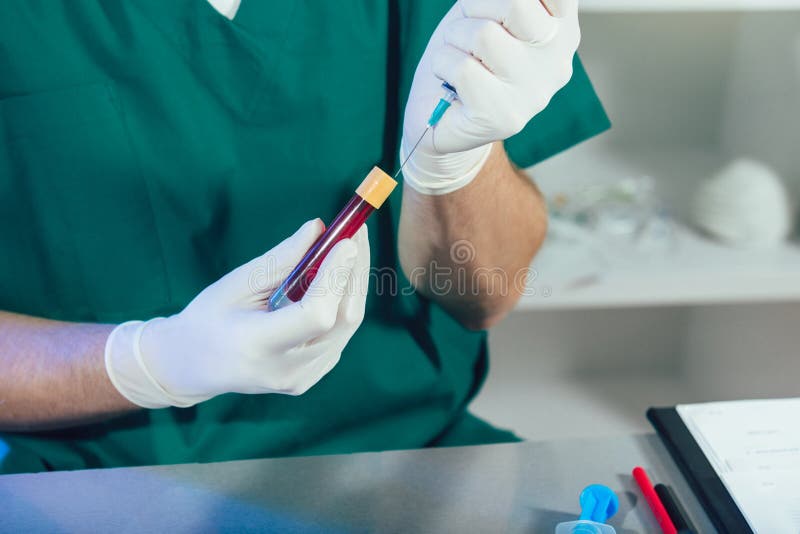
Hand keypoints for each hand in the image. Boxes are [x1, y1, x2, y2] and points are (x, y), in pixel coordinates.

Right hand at [105, 220, 369, 407]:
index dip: (335, 276)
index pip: (315, 314)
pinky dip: (342, 303)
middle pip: (341, 320)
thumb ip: (280, 260)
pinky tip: (337, 278)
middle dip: (354, 272)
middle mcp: (286, 369)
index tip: (346, 240)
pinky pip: (339, 336)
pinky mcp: (310, 378)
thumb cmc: (208, 318)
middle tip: (358, 232)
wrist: (192, 366)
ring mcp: (301, 379)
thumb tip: (319, 229)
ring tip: (351, 248)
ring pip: (347, 327)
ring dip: (353, 284)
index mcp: (257, 345)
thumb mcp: (235, 284)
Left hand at [401, 0, 579, 194]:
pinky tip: (449, 81)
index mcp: (561, 28)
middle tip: (466, 30)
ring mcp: (534, 93)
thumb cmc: (463, 55)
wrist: (438, 117)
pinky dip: (442, 64)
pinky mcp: (505, 118)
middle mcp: (558, 61)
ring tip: (457, 56)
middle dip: (475, 7)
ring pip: (484, 35)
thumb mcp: (483, 9)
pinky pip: (463, 68)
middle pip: (517, 4)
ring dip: (455, 37)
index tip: (491, 14)